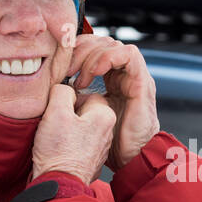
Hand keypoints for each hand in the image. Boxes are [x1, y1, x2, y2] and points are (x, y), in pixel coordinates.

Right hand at [30, 84, 115, 184]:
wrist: (59, 184)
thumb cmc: (58, 151)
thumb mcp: (56, 111)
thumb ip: (62, 91)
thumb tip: (64, 89)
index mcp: (105, 115)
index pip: (86, 94)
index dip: (68, 101)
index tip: (60, 114)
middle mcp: (108, 131)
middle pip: (84, 111)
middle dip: (68, 116)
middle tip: (57, 127)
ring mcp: (101, 147)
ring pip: (81, 127)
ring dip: (68, 130)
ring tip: (58, 141)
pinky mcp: (92, 160)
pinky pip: (80, 143)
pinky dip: (69, 145)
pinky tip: (61, 152)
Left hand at [67, 35, 159, 169]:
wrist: (131, 158)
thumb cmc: (110, 142)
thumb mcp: (86, 113)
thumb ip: (78, 97)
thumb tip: (59, 86)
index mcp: (112, 79)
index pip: (94, 48)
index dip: (76, 51)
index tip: (60, 67)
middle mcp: (124, 75)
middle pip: (102, 43)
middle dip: (81, 51)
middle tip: (67, 70)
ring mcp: (135, 77)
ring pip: (114, 44)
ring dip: (92, 55)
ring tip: (79, 77)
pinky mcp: (142, 82)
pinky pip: (129, 55)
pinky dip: (108, 57)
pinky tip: (93, 72)